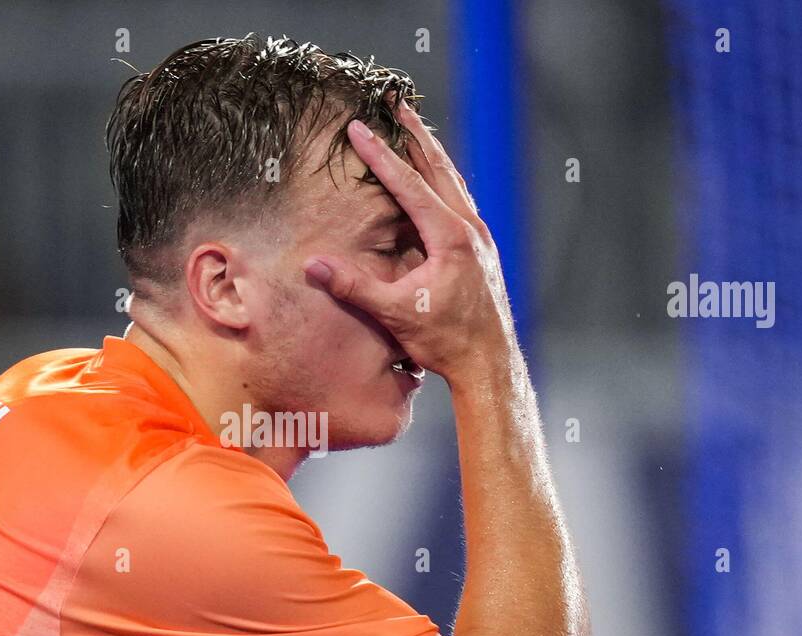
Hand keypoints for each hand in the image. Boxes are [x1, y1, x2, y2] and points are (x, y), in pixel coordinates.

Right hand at [302, 101, 513, 383]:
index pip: (409, 184)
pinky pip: (460, 203)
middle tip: (397, 106)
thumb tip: (313, 266)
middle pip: (440, 169)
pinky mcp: (482, 251)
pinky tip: (434, 186)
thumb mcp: (395, 314)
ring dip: (432, 156)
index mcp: (451, 236)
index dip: (380, 155)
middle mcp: (471, 229)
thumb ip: (353, 287)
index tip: (358, 128)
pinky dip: (443, 183)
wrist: (488, 363)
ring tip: (415, 134)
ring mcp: (481, 239)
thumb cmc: (446, 341)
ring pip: (454, 183)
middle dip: (415, 136)